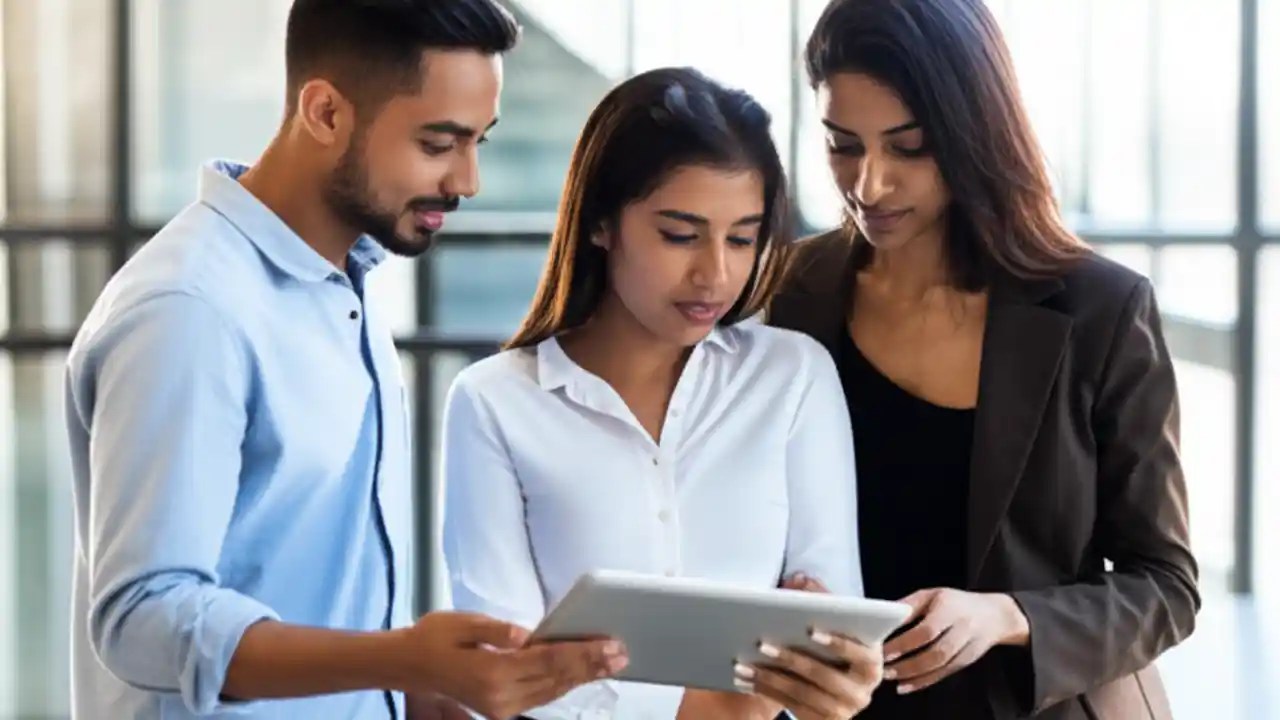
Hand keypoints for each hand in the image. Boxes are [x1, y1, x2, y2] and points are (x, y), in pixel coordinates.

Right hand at [393, 611, 628, 719]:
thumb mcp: (461, 622)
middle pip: (556, 679)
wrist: (407, 665)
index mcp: (491, 673)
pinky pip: (541, 696)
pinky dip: (564, 683)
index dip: (583, 653)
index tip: (610, 645)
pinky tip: (580, 672)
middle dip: (592, 667)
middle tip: (622, 654)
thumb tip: (527, 634)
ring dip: (582, 677)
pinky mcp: (500, 709)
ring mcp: (501, 707)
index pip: (549, 661)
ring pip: (552, 691)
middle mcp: (500, 696)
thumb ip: (496, 630)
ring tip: (610, 663)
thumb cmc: (434, 637)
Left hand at [735, 572, 879, 718]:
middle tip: (762, 644)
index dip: (837, 642)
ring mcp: (843, 710)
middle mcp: (862, 690)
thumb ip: (822, 602)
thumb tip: (801, 578)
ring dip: (770, 677)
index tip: (811, 630)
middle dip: (791, 659)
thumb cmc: (833, 651)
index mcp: (871, 662)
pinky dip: (766, 691)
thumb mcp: (833, 627)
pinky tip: (746, 680)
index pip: (859, 653)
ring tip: (744, 663)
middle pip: (823, 675)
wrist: (835, 693)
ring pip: (802, 693)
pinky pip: (792, 707)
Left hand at [883, 588, 1028, 694]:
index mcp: (950, 609)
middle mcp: (962, 629)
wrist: (994, 615)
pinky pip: (945, 674)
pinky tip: (907, 685)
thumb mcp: (932, 595)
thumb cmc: (956, 602)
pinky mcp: (967, 661)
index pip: (927, 630)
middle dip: (908, 664)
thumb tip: (882, 614)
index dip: (905, 643)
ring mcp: (967, 647)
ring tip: (892, 677)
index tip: (885, 650)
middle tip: (885, 669)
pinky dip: (924, 682)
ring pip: (942, 667)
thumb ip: (908, 605)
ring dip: (914, 676)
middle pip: (936, 652)